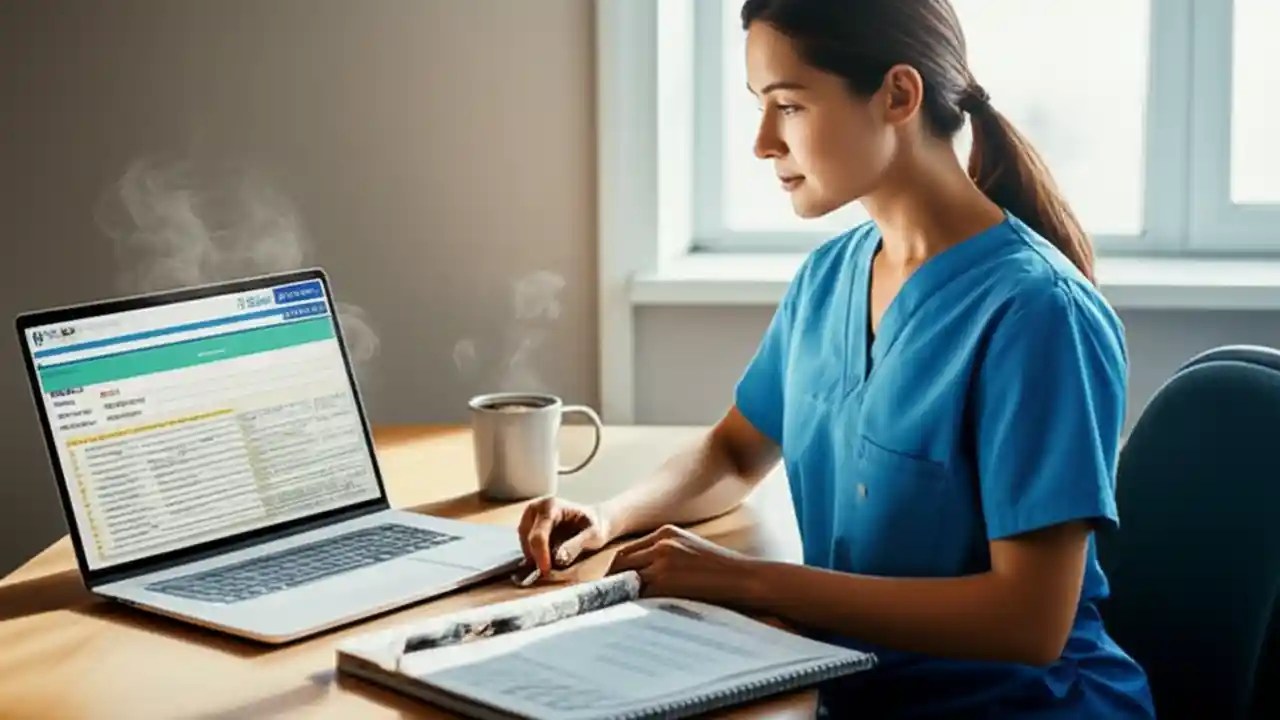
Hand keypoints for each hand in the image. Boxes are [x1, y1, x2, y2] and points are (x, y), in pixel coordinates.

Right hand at [517, 497, 612, 575]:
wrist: (595, 521)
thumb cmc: (596, 526)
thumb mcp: (593, 536)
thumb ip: (576, 545)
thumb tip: (558, 559)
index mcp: (552, 506)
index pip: (540, 534)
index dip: (541, 554)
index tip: (546, 571)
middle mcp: (537, 507)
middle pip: (529, 538)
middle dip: (537, 557)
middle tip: (549, 572)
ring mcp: (530, 515)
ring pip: (525, 542)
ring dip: (535, 556)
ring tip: (550, 565)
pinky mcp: (528, 525)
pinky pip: (526, 544)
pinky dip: (534, 554)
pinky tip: (545, 560)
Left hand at [606, 525, 756, 605]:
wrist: (746, 579)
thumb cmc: (723, 572)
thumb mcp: (691, 552)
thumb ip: (666, 557)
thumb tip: (641, 578)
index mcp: (666, 532)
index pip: (627, 551)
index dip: (617, 571)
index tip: (613, 586)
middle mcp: (661, 542)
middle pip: (620, 562)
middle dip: (612, 582)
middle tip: (607, 601)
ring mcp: (662, 561)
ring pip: (625, 578)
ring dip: (619, 595)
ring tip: (614, 611)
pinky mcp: (665, 581)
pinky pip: (638, 595)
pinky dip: (631, 605)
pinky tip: (630, 615)